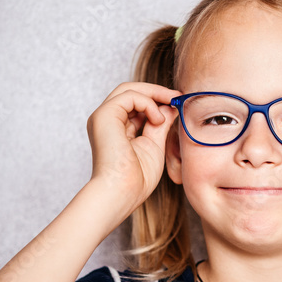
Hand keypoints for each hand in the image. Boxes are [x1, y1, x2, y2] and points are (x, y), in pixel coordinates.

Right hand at [85, 82, 179, 208]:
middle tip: (177, 96)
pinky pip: (129, 96)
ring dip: (154, 94)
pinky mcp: (104, 116)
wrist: (122, 192)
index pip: (136, 103)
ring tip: (171, 107)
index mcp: (116, 127)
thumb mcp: (155, 144)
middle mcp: (107, 120)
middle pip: (130, 90)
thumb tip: (171, 106)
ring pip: (129, 89)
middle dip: (156, 91)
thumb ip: (161, 124)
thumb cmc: (137, 178)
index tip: (178, 101)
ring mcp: (103, 117)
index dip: (157, 99)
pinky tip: (158, 119)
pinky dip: (148, 102)